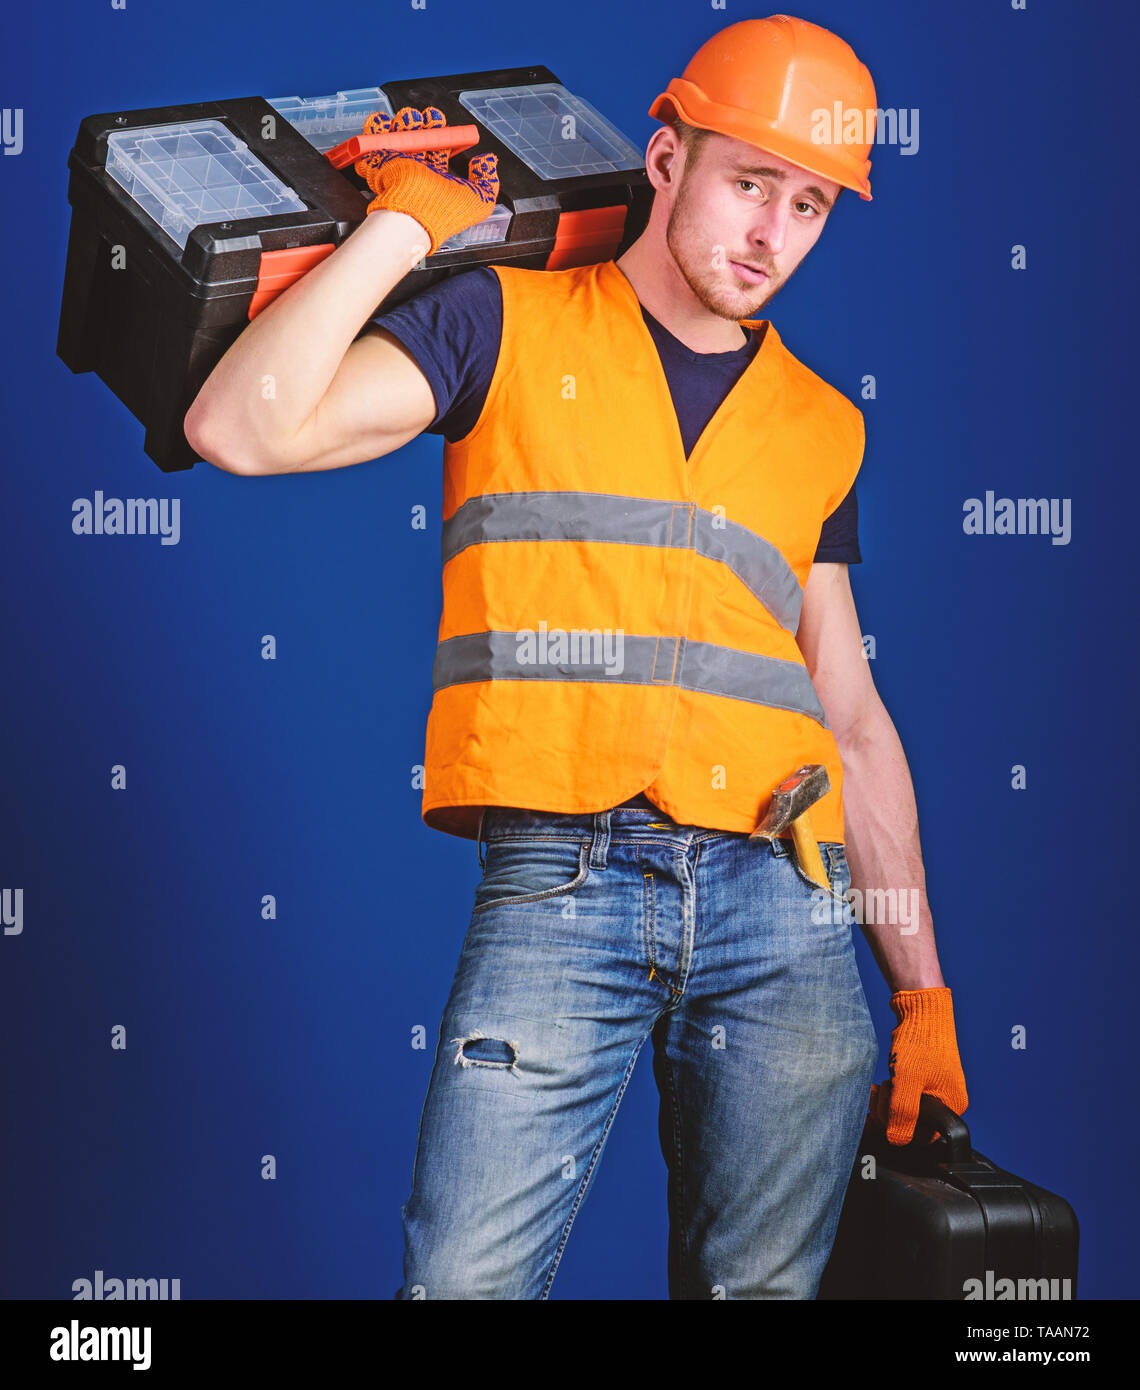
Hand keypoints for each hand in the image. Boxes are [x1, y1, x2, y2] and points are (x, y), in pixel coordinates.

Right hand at [353, 106, 498, 254]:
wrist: (415, 214)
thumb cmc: (446, 211)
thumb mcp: (480, 199)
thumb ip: (488, 179)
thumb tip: (487, 160)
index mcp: (440, 180)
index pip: (440, 151)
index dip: (443, 133)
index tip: (443, 123)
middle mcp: (419, 173)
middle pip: (420, 139)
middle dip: (425, 123)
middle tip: (428, 118)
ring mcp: (398, 167)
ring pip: (400, 136)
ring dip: (405, 121)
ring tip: (409, 120)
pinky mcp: (379, 164)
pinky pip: (374, 140)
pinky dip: (377, 127)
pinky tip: (386, 121)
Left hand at [869, 987, 967, 1144]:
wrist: (921, 1009)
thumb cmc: (920, 1043)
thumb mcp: (907, 1081)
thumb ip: (903, 1113)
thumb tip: (897, 1141)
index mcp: (950, 1105)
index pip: (923, 1135)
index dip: (900, 1130)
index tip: (883, 1116)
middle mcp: (945, 1099)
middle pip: (912, 1124)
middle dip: (889, 1113)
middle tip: (880, 1094)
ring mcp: (934, 1088)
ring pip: (905, 1109)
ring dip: (886, 1102)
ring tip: (878, 1087)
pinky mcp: (922, 1078)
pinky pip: (903, 1095)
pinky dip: (889, 1092)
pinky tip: (879, 1085)